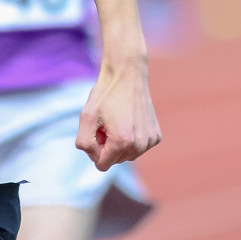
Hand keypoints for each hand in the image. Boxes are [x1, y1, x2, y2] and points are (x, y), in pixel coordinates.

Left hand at [76, 55, 160, 169]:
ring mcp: (150, 140)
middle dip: (107, 146)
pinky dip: (132, 139)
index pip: (102, 164)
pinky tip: (129, 121)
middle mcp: (140, 144)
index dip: (94, 149)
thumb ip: (84, 142)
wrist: (128, 74)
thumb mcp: (86, 116)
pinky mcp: (156, 136)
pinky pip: (139, 148)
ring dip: (119, 144)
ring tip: (117, 121)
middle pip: (115, 160)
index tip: (97, 130)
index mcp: (122, 141)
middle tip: (106, 123)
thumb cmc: (105, 94)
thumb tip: (95, 158)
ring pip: (127, 155)